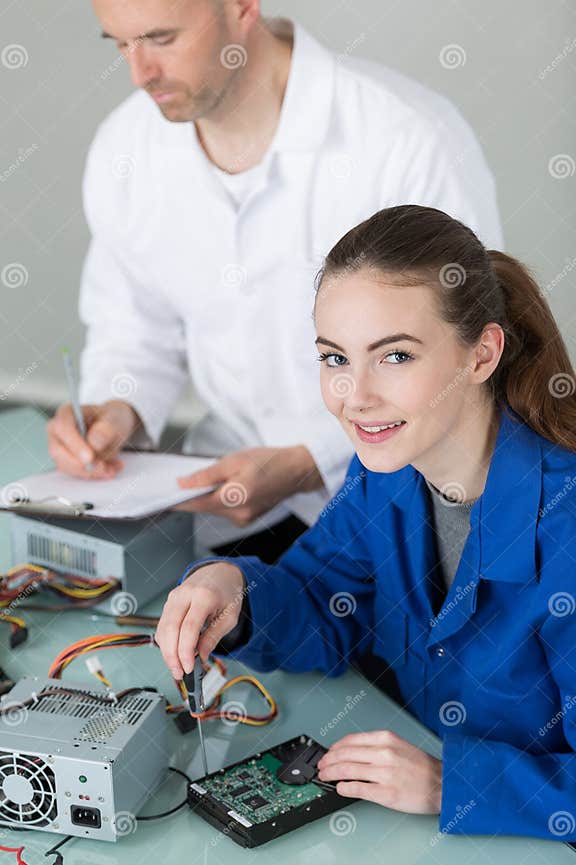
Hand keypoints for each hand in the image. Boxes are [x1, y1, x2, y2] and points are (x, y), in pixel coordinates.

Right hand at [47, 400, 140, 478]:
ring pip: (67, 466)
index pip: (62, 428)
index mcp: (67, 413)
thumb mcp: (115, 419)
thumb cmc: (111, 419)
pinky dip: (96, 475)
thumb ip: (106, 429)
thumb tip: (94, 442)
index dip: (75, 444)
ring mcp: (60, 448)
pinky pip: (77, 474)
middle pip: (58, 451)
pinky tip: (111, 468)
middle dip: (80, 464)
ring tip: (113, 466)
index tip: (90, 457)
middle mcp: (58, 431)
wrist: (114, 427)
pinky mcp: (68, 463)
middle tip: (103, 467)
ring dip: (91, 472)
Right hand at [154, 561, 245, 676]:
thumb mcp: (230, 616)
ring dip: (167, 651)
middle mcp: (185, 594)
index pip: (189, 628)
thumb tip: (201, 657)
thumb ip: (214, 637)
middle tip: (179, 673)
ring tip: (177, 667)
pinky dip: (166, 642)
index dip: (185, 652)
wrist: (220, 572)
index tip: (188, 668)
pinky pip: (163, 625)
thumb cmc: (227, 593)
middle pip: (171, 629)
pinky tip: (174, 653)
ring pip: (163, 628)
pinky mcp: (169, 601)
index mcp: (204, 596)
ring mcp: (174, 597)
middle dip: (172, 655)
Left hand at [175, 445, 323, 525]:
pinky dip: (221, 499)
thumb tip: (183, 484)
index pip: (195, 504)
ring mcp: (244, 519)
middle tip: (184, 481)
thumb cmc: (269, 462)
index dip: (177, 501)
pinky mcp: (248, 518)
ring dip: (209, 496)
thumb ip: (206, 474)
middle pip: (204, 508)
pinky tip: (226, 486)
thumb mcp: (234, 460)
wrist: (296, 471)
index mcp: (234, 499)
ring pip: (215, 509)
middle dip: (194, 495)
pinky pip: (226, 510)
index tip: (161, 497)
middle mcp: (238, 515)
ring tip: (213, 479)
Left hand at [316, 730, 441, 813]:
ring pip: (347, 770)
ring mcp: (384, 773)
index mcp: (386, 739)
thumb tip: (353, 752)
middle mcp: (383, 753)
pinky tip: (339, 788)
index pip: (351, 740)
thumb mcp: (399, 745)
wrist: (442, 784)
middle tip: (322, 765)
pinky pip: (358, 789)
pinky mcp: (385, 793)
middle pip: (345, 754)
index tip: (329, 752)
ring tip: (325, 776)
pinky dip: (344, 788)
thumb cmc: (422, 767)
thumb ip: (377, 747)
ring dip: (332, 773)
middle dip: (329, 760)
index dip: (335, 747)